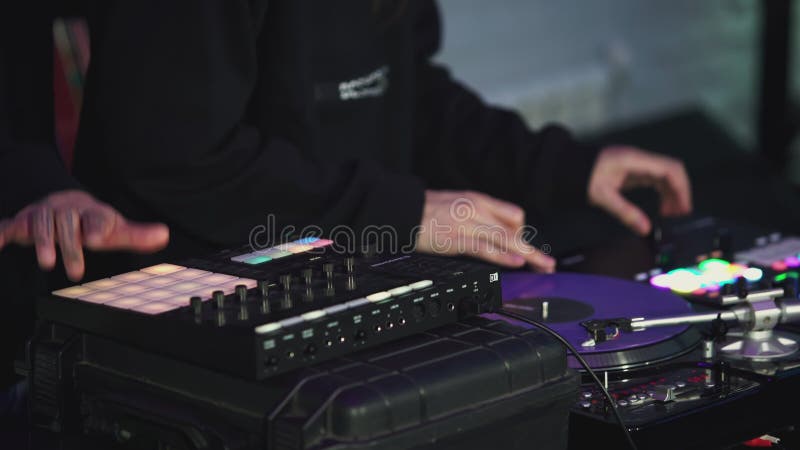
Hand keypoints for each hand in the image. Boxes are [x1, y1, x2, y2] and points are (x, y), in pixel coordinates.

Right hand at [0, 190, 169, 280]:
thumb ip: (136, 235)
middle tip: (76, 272)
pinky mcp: (22, 223)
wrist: (64, 202)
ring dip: (42, 242)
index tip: (96, 239)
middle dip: (70, 248)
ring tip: (47, 263)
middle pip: (67, 225)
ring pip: (41, 224)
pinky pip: (9, 226)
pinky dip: (2, 232)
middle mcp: (66, 211)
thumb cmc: (91, 222)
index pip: (95, 218)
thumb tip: (163, 235)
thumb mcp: (114, 229)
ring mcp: (43, 215)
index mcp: (90, 212)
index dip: (96, 227)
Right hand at [415, 190, 554, 271]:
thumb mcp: (456, 205)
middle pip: (516, 230)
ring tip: (542, 266)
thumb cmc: (425, 209)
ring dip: (527, 254)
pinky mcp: (457, 238)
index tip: (525, 249)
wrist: (402, 210)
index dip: (522, 234)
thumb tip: (491, 230)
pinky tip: (516, 262)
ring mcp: (468, 224)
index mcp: (479, 200)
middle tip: (547, 263)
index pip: (514, 216)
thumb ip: (476, 216)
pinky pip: (486, 248)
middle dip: (533, 249)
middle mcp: (478, 210)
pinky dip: (503, 256)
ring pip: (506, 239)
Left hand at [588, 146, 691, 235]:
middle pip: (671, 172)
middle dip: (679, 192)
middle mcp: (639, 159)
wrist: (566, 165)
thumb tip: (645, 228)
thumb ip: (624, 212)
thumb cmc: (581, 176)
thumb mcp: (602, 196)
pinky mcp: (632, 171)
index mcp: (634, 160)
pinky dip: (662, 193)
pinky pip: (654, 180)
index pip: (670, 168)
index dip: (682, 187)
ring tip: (671, 215)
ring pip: (664, 176)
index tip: (684, 207)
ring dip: (671, 194)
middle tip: (680, 215)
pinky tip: (661, 208)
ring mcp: (636, 164)